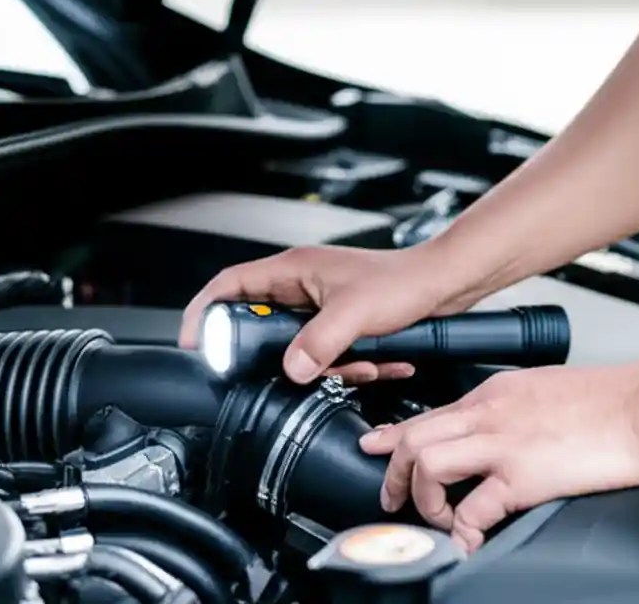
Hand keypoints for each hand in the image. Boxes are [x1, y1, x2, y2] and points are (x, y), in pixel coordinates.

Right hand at [179, 244, 481, 383]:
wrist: (445, 285)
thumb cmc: (406, 281)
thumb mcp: (355, 315)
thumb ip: (318, 343)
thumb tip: (291, 369)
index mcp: (293, 269)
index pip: (230, 285)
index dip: (205, 312)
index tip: (194, 342)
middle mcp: (302, 284)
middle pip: (261, 324)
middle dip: (280, 355)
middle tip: (294, 369)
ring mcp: (321, 304)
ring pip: (297, 346)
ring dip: (324, 364)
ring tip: (355, 363)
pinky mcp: (341, 322)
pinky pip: (326, 352)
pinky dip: (347, 364)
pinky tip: (373, 363)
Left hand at [359, 364, 638, 552]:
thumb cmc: (612, 400)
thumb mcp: (547, 390)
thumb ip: (516, 410)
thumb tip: (506, 433)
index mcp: (496, 393)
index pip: (431, 414)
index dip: (396, 436)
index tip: (378, 448)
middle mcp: (489, 413)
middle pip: (412, 436)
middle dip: (393, 473)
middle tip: (394, 498)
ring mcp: (502, 443)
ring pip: (424, 463)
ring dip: (423, 498)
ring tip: (442, 519)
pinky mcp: (522, 475)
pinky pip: (472, 508)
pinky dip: (462, 531)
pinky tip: (469, 541)